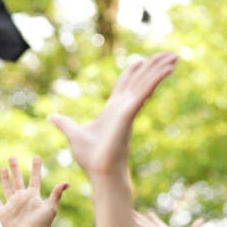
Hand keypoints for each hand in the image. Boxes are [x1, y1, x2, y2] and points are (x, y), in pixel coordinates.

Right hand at [0, 156, 68, 226]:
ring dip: (5, 178)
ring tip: (3, 168)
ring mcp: (13, 206)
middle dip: (15, 168)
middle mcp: (22, 199)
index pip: (34, 178)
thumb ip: (56, 195)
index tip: (36, 157)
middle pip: (18, 180)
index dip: (35, 167)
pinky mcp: (4, 214)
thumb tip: (66, 183)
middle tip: (12, 157)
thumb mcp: (50, 209)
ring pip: (7, 188)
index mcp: (33, 196)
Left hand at [50, 52, 177, 178]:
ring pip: (146, 83)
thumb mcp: (73, 134)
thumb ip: (65, 124)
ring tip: (174, 56)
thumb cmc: (90, 158)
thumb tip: (52, 117)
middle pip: (140, 80)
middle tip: (168, 54)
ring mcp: (128, 109)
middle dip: (153, 66)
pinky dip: (156, 80)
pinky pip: (145, 92)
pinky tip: (168, 69)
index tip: (140, 61)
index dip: (132, 73)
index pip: (124, 86)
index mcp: (112, 110)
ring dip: (160, 68)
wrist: (99, 171)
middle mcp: (123, 107)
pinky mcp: (129, 113)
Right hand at [133, 210, 203, 226]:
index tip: (148, 211)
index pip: (157, 222)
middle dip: (138, 216)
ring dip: (133, 220)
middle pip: (145, 222)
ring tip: (126, 214)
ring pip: (141, 226)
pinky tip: (128, 225)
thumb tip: (202, 219)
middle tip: (130, 210)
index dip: (152, 216)